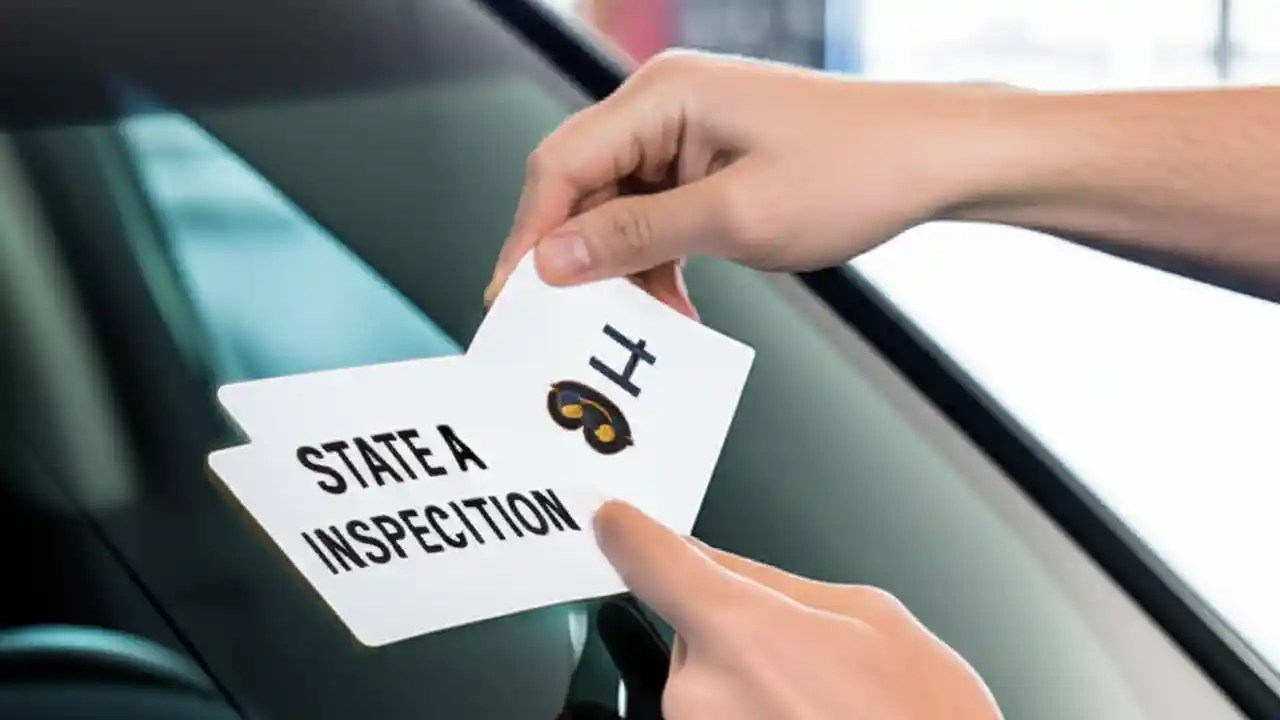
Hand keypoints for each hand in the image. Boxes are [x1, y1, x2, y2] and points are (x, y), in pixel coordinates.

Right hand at [486, 51, 1011, 315]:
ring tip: (642, 322)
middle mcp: (665, 105)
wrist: (934, 159)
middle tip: (563, 323)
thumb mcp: (735, 217)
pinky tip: (674, 304)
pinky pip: (655, 214)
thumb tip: (554, 259)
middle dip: (572, 256)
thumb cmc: (853, 171)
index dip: (529, 235)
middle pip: (580, 184)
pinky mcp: (708, 161)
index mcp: (663, 96)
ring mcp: (687, 133)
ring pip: (617, 207)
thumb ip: (636, 237)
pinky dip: (655, 261)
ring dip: (621, 268)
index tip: (513, 299)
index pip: (560, 164)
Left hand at [593, 501, 1001, 718]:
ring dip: (745, 679)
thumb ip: (779, 584)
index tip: (614, 520)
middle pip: (691, 626)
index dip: (630, 532)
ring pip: (705, 679)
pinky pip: (714, 717)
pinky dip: (749, 714)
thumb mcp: (871, 618)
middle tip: (810, 655)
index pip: (651, 560)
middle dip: (736, 627)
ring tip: (820, 703)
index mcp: (740, 633)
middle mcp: (701, 694)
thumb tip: (722, 566)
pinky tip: (802, 718)